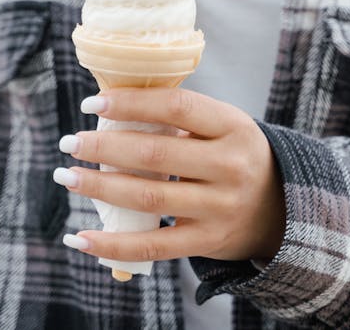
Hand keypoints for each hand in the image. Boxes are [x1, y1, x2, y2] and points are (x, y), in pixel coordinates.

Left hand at [54, 88, 285, 263]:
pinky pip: (153, 246)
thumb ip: (180, 119)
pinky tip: (79, 237)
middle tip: (69, 143)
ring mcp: (220, 207)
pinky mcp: (208, 240)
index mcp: (233, 126)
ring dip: (99, 187)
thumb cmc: (234, 156)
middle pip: (155, 154)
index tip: (91, 104)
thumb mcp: (223, 128)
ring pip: (148, 196)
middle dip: (103, 147)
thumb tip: (110, 109)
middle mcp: (230, 166)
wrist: (282, 208)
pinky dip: (112, 244)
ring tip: (67, 177)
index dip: (130, 103)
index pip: (176, 107)